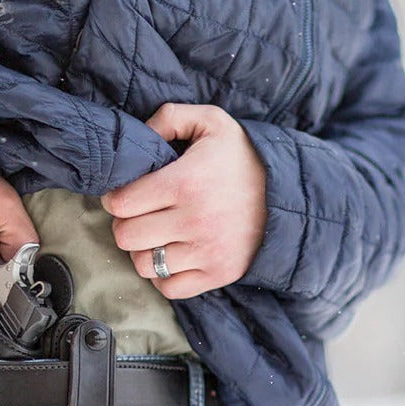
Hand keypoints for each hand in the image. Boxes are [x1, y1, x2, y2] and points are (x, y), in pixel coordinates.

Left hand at [101, 102, 267, 297]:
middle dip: (126, 224)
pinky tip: (172, 255)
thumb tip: (139, 135)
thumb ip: (169, 117)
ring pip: (144, 265)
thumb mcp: (211, 121)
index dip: (116, 198)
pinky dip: (163, 276)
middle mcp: (195, 221)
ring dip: (143, 251)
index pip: (122, 204)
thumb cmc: (241, 156)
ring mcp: (207, 252)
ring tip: (156, 236)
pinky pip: (169, 288)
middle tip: (139, 215)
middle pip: (127, 237)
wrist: (289, 193)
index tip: (123, 195)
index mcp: (186, 182)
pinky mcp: (218, 274)